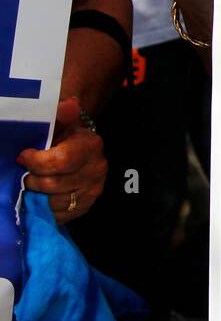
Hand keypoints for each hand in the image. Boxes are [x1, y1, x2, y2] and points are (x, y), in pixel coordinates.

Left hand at [17, 97, 106, 224]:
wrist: (79, 148)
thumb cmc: (64, 133)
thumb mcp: (61, 120)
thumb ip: (62, 113)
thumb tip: (69, 105)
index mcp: (91, 145)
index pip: (60, 161)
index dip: (36, 162)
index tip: (22, 156)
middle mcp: (97, 169)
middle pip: (53, 185)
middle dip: (32, 180)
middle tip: (23, 174)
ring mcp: (93, 190)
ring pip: (54, 203)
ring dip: (37, 196)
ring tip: (31, 184)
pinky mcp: (86, 207)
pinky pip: (59, 215)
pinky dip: (45, 209)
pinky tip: (40, 196)